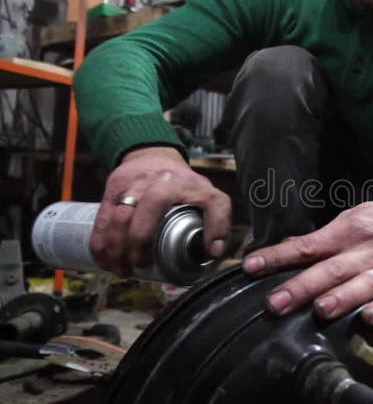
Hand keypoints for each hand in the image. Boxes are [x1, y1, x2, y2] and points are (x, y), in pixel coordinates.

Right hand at [90, 146, 231, 275]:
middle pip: (132, 216)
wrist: (154, 157)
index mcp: (174, 185)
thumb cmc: (185, 184)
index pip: (162, 206)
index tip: (155, 258)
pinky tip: (105, 260)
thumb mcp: (210, 195)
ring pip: (115, 218)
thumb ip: (219, 219)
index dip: (152, 235)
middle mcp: (149, 183)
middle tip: (138, 266)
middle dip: (133, 246)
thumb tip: (214, 250)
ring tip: (121, 270)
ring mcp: (128, 187)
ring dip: (114, 249)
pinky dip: (100, 243)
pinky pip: (101, 220)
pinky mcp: (110, 191)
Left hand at [242, 188, 372, 324]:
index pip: (307, 246)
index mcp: (347, 234)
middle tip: (275, 302)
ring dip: (341, 298)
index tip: (251, 266)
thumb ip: (324, 238)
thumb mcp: (354, 218)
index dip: (278, 257)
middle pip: (330, 271)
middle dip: (302, 288)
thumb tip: (290, 250)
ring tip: (321, 310)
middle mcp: (364, 253)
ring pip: (362, 287)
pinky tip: (368, 318)